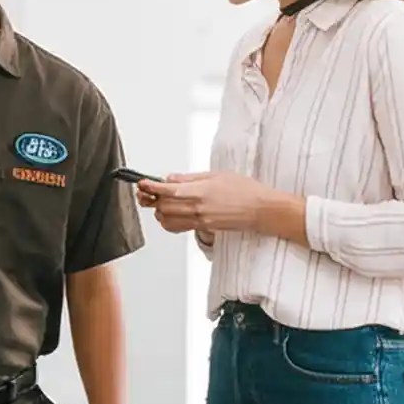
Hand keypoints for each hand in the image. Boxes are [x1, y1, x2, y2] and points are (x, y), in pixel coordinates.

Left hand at [138, 170, 273, 232]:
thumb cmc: (245, 190)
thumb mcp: (216, 175)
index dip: (150, 187)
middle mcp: (198, 207)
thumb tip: (171, 178)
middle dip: (151, 199)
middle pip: (163, 206)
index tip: (141, 183)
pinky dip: (168, 221)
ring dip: (158, 211)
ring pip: (167, 219)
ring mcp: (200, 220)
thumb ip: (190, 177)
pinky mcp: (203, 228)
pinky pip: (178, 227)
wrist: (262, 209)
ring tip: (157, 202)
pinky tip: (169, 214)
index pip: (167, 190)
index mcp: (200, 190)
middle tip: (146, 191)